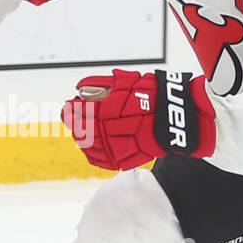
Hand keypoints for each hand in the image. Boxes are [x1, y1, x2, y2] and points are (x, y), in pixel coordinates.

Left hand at [61, 69, 215, 170]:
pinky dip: (91, 152)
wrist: (174, 118)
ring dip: (80, 137)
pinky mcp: (120, 160)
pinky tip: (92, 146)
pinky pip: (97, 159)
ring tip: (82, 130)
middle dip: (73, 122)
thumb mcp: (124, 82)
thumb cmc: (151, 96)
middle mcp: (105, 131)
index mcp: (103, 111)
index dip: (70, 109)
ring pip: (86, 146)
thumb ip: (98, 84)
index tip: (68, 105)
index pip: (77, 112)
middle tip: (71, 116)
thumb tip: (79, 88)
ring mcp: (112, 148)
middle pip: (78, 129)